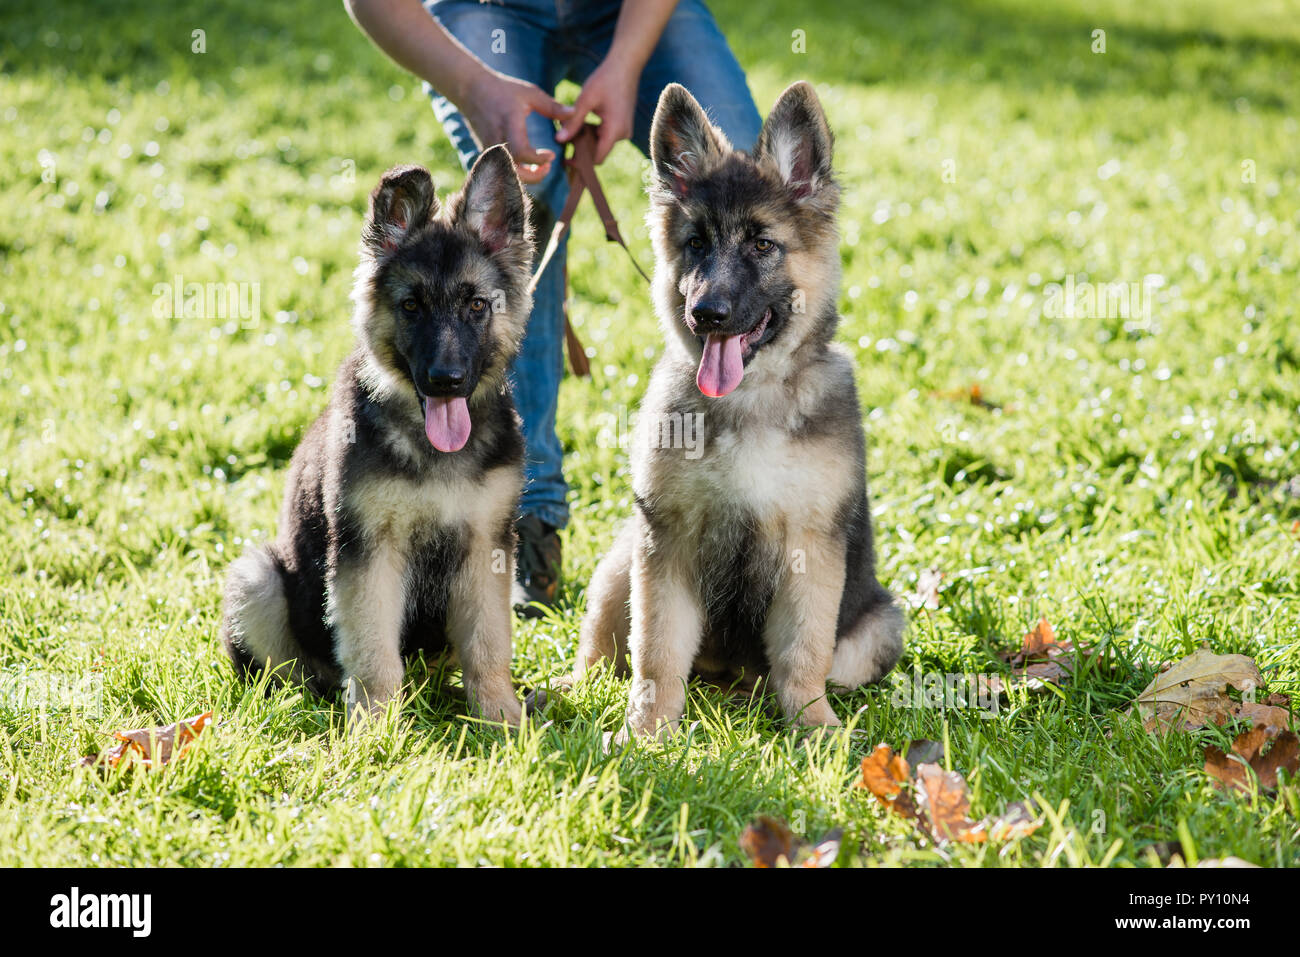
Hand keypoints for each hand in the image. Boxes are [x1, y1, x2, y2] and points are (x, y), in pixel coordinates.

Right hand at [459, 70, 573, 183]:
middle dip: (534, 176)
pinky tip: (529, 168)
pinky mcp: (487, 154)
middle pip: (514, 172)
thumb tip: (574, 114)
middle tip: (549, 166)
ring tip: (541, 168)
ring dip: (526, 178)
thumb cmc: (504, 90)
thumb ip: (552, 107)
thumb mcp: (530, 94)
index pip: (522, 152)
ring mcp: (490, 149)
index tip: (552, 155)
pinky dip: (517, 175)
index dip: (538, 159)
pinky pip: (502, 172)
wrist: (472, 91)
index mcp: (509, 124)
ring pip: (507, 176)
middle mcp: (497, 140)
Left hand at [555, 58, 639, 164]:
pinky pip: (606, 136)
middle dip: (582, 150)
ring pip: (602, 144)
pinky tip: (583, 123)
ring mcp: (624, 130)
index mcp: (615, 130)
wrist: (625, 65)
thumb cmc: (605, 79)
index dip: (581, 161)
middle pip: (599, 152)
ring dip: (587, 140)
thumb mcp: (585, 100)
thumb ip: (572, 122)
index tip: (565, 158)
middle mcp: (623, 134)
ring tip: (571, 130)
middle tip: (564, 142)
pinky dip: (594, 133)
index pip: (597, 158)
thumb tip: (558, 140)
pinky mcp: (623, 125)